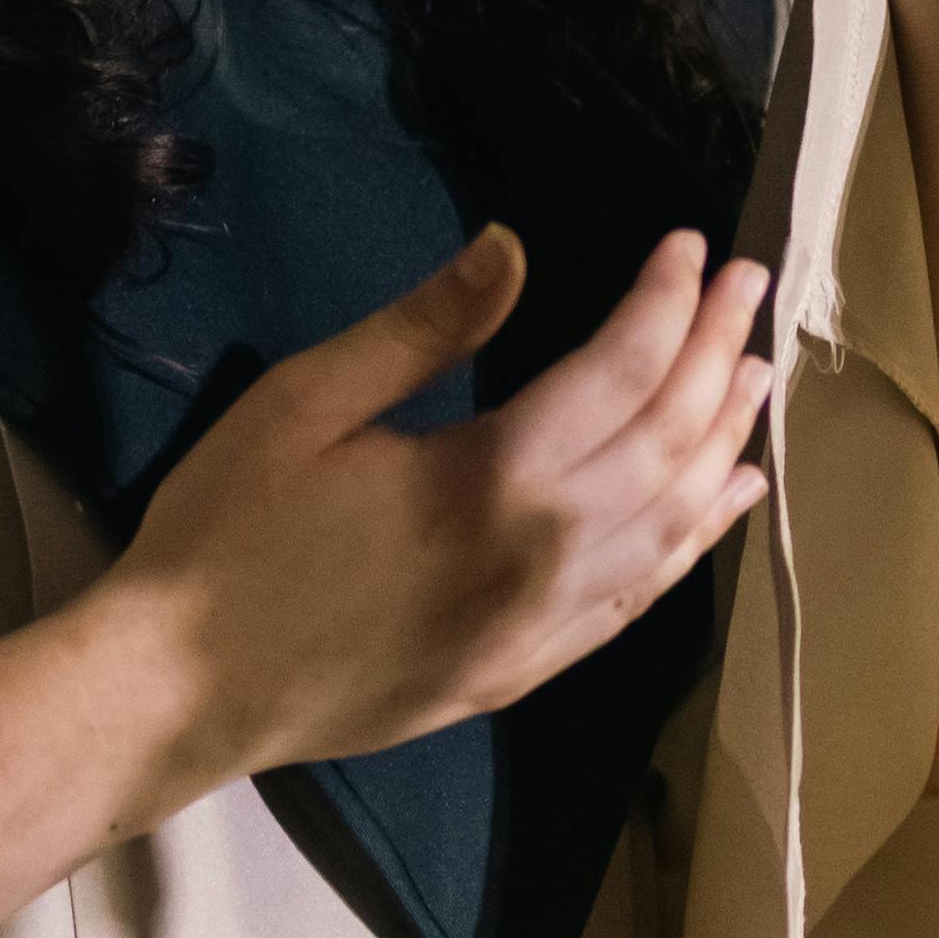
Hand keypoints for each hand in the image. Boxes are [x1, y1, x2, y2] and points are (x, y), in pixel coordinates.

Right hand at [104, 222, 771, 813]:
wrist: (183, 692)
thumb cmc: (228, 534)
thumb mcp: (305, 403)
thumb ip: (421, 329)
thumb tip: (513, 249)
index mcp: (488, 478)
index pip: (620, 372)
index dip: (666, 302)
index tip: (690, 245)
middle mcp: (541, 555)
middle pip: (666, 441)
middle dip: (715, 353)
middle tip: (747, 287)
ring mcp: (540, 625)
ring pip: (671, 525)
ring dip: (721, 441)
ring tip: (755, 376)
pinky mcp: (524, 672)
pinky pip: (639, 599)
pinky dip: (693, 541)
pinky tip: (720, 503)